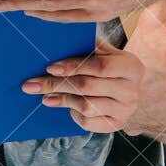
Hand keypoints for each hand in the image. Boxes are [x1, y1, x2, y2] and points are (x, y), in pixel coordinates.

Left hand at [21, 40, 142, 131]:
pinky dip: (74, 114)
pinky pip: (89, 122)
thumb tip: (56, 40)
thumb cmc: (109, 66)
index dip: (74, 66)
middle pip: (89, 86)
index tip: (50, 68)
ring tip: (45, 97)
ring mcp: (126, 110)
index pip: (101, 66)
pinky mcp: (117, 125)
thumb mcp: (104, 52)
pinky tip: (67, 107)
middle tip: (32, 85)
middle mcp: (132, 90)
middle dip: (57, 85)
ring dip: (62, 100)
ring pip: (87, 106)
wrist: (125, 89)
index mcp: (131, 66)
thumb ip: (87, 46)